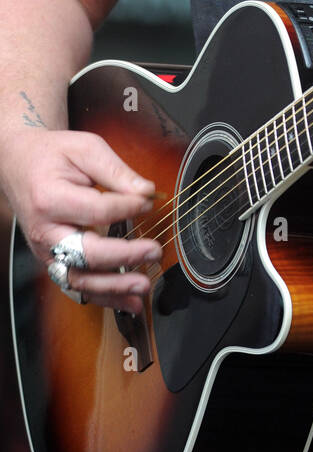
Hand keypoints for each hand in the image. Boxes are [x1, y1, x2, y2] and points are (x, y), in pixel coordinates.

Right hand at [3, 128, 162, 314]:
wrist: (20, 166)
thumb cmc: (52, 156)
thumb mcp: (85, 148)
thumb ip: (116, 171)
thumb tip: (146, 192)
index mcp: (50, 199)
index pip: (96, 211)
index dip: (127, 208)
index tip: (149, 201)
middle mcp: (45, 232)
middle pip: (86, 254)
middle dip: (124, 256)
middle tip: (154, 251)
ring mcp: (47, 252)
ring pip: (80, 280)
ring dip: (115, 288)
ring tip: (144, 286)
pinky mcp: (55, 262)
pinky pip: (78, 286)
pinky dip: (105, 298)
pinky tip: (131, 303)